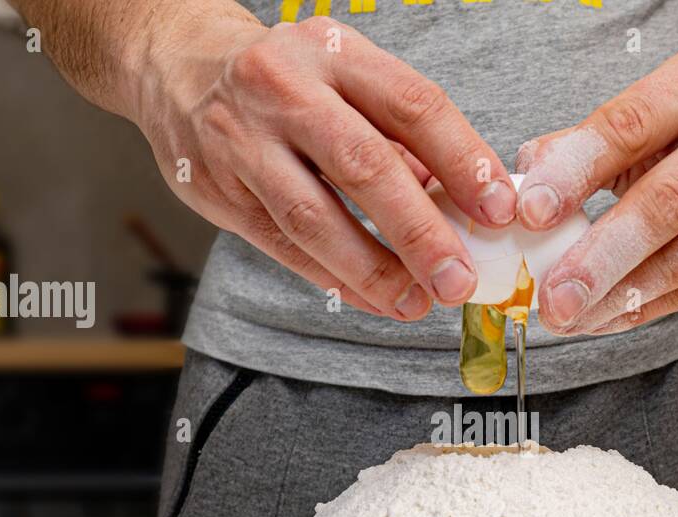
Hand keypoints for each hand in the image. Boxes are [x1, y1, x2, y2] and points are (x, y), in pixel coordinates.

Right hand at [136, 15, 516, 319]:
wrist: (177, 68)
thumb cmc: (284, 80)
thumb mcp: (345, 79)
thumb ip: (399, 137)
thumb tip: (462, 204)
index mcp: (335, 54)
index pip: (413, 106)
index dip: (462, 162)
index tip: (499, 212)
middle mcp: (286, 90)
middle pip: (365, 166)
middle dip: (420, 232)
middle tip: (458, 278)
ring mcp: (244, 141)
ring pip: (316, 218)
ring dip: (375, 270)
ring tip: (416, 301)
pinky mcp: (218, 190)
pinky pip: (284, 246)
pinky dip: (333, 278)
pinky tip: (371, 298)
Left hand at [514, 41, 677, 334]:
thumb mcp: (659, 107)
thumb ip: (591, 140)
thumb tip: (531, 170)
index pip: (630, 127)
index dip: (577, 173)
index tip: (532, 213)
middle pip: (664, 205)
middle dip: (600, 258)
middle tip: (554, 297)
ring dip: (622, 296)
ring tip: (573, 317)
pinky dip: (652, 306)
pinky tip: (612, 316)